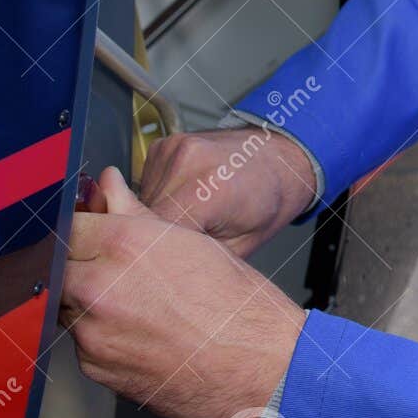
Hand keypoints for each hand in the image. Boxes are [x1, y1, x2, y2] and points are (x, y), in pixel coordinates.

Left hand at [60, 167, 306, 417]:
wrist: (257, 365)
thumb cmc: (237, 303)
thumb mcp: (190, 241)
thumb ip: (135, 212)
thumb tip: (108, 184)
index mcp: (124, 242)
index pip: (69, 225)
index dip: (82, 229)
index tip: (91, 233)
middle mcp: (98, 285)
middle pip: (58, 267)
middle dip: (79, 266)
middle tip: (113, 271)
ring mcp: (91, 331)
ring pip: (68, 306)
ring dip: (88, 302)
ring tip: (137, 305)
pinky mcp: (94, 367)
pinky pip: (84, 343)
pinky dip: (103, 336)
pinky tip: (142, 334)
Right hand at [139, 126, 317, 256]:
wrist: (279, 158)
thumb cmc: (269, 199)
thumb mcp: (240, 245)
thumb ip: (196, 258)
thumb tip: (159, 273)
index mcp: (210, 190)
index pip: (153, 236)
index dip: (156, 257)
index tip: (163, 267)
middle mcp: (187, 163)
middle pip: (140, 218)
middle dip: (155, 238)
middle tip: (181, 244)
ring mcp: (173, 149)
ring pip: (138, 201)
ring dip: (154, 216)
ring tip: (192, 215)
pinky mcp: (164, 144)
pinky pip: (145, 182)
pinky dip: (159, 195)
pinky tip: (187, 196)